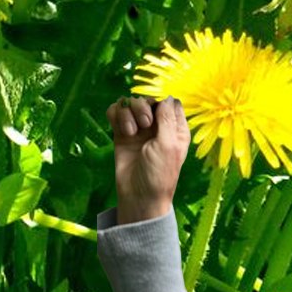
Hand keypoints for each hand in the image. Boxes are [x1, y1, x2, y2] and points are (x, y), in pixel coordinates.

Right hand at [107, 95, 189, 223]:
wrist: (137, 195)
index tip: (157, 114)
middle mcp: (157, 126)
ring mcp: (138, 129)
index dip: (162, 102)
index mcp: (175, 129)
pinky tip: (121, 130)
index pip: (170, 102)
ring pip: (130, 103)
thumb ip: (167, 118)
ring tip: (131, 131)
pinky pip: (116, 112)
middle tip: (144, 124)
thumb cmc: (159, 174)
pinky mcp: (121, 133)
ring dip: (128, 112)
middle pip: (147, 99)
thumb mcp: (169, 145)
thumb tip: (168, 96)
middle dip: (143, 106)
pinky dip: (116, 115)